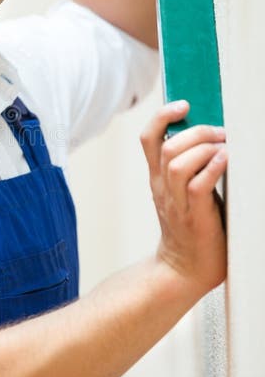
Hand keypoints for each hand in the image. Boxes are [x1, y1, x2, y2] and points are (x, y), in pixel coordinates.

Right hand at [140, 101, 226, 298]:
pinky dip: (214, 168)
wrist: (184, 272)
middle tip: (221, 133)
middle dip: (196, 130)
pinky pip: (198, 186)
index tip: (183, 105)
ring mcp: (177, 203)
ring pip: (178, 162)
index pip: (149, 138)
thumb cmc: (193, 229)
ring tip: (226, 148)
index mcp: (158, 178)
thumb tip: (216, 138)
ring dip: (205, 148)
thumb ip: (192, 168)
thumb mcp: (184, 193)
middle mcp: (163, 188)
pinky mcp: (194, 218)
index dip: (162, 116)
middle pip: (167, 145)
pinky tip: (227, 161)